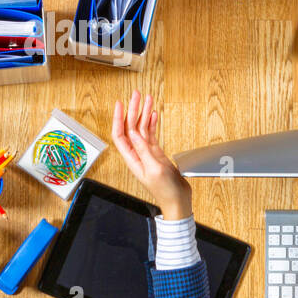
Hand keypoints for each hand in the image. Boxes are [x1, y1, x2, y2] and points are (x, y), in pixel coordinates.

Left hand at [110, 90, 192, 220]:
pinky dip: (152, 123)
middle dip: (133, 110)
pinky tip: (153, 114)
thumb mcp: (154, 169)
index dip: (119, 118)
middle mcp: (137, 154)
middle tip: (137, 95)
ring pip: (141, 129)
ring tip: (146, 99)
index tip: (120, 103)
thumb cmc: (166, 191)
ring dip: (143, 113)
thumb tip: (133, 133)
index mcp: (132, 159)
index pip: (120, 135)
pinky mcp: (156, 154)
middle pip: (131, 128)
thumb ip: (144, 150)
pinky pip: (151, 135)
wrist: (178, 202)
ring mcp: (147, 153)